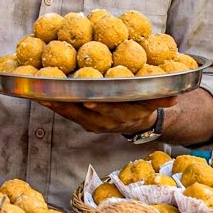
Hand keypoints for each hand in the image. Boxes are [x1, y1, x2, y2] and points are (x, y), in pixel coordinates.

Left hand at [39, 96, 177, 134]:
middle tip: (52, 93)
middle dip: (67, 104)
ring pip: (70, 112)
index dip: (99, 106)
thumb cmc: (144, 104)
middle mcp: (103, 121)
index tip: (89, 99)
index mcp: (121, 116)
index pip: (109, 111)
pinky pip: (65, 110)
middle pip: (83, 112)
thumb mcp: (154, 101)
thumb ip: (162, 98)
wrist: (136, 119)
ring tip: (38, 91)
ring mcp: (90, 121)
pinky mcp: (80, 118)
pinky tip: (38, 91)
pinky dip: (52, 102)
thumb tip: (175, 95)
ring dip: (54, 103)